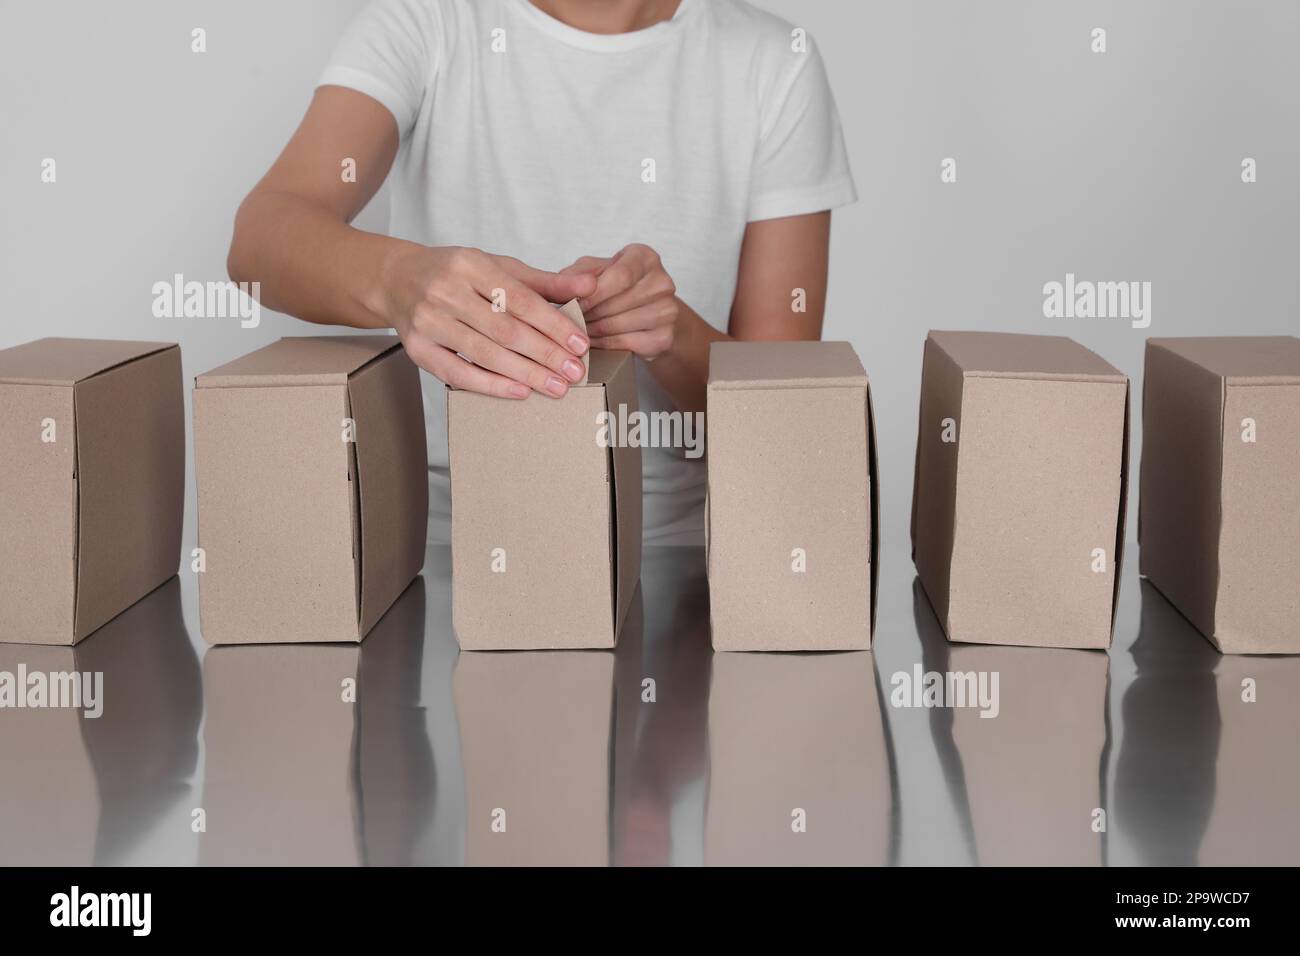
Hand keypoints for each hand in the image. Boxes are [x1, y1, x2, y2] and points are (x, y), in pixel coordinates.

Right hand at [383, 244, 596, 398]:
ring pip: (484, 353)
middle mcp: (445, 290)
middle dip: (545, 354)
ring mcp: (428, 321)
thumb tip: (590, 286)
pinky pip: (458, 373)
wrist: (397, 280)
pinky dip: (491, 385)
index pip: (521, 299)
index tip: (580, 344)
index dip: (554, 324)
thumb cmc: (456, 275)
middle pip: (505, 329)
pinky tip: (519, 391)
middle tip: (575, 373)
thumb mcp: (499, 267)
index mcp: (470, 264)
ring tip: (556, 387)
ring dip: (525, 374)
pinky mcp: (417, 349)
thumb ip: (544, 282)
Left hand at [561, 243, 679, 360]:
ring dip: (592, 331)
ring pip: (618, 325)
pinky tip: (592, 341)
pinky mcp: (664, 337)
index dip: (592, 293)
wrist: (647, 312)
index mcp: (644, 258)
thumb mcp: (593, 270)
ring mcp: (667, 311)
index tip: (573, 303)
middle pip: (616, 303)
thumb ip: (576, 274)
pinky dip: (604, 345)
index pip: (619, 276)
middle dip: (588, 314)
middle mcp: (662, 282)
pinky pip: (626, 344)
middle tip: (569, 321)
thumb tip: (564, 287)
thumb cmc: (616, 286)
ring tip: (578, 330)